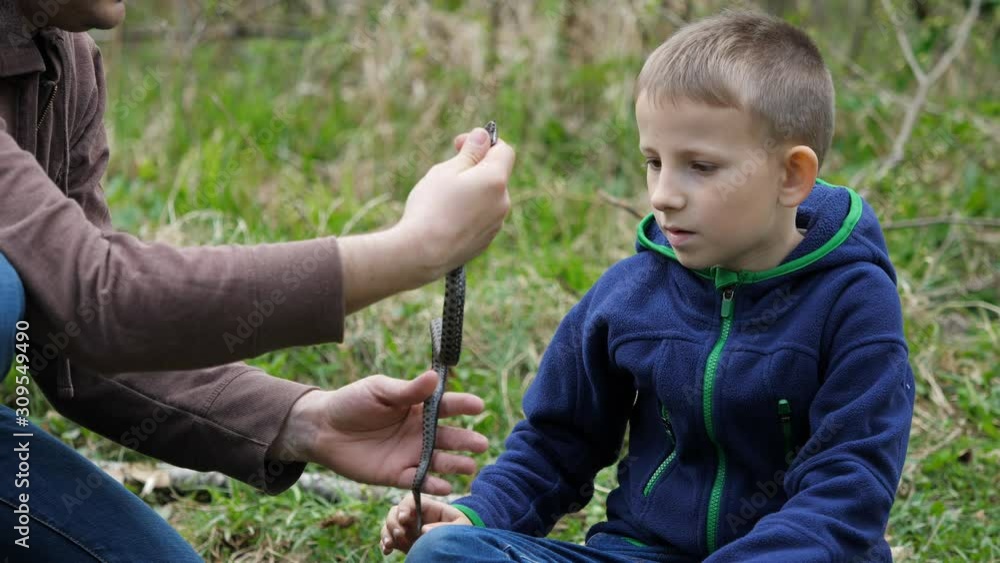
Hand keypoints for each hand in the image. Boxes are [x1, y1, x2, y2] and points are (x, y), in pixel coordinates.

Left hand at [269, 371, 487, 492]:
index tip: (478, 406)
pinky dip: (431, 485)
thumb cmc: (351, 402)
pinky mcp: (395, 475)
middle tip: (482, 444)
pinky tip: (445, 486)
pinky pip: (417, 481)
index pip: (445, 406)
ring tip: (470, 466)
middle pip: (447, 437)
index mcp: (417, 408)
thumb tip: (436, 377)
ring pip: (438, 461)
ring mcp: (409, 454)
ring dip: (455, 465)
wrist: (322, 428)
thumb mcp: (379, 390)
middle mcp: (418, 432)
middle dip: (466, 440)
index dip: (462, 405)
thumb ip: (407, 390)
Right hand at [380, 494, 471, 554]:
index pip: (411, 500)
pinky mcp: (403, 542)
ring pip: (389, 525)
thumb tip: (424, 529)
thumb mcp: (461, 526)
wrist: (460, 547)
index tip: (404, 518)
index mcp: (428, 508)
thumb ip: (446, 526)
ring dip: (386, 533)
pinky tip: (387, 551)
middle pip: (395, 511)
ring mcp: (408, 529)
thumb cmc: (462, 532)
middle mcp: (415, 517)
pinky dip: (384, 544)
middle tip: (399, 534)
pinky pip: (388, 540)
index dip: (404, 507)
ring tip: (389, 545)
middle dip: (393, 522)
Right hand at [393, 126, 514, 278]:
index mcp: (496, 180)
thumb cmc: (431, 207)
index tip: (459, 145)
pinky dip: (468, 212)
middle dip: (474, 168)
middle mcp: (502, 203)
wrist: (421, 253)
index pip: (504, 150)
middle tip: (445, 172)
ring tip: (442, 199)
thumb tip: (483, 136)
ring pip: (487, 198)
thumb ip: (470, 152)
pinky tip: (445, 218)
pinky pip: (481, 218)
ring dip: (471, 191)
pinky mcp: (485, 241)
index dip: (483, 142)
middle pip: (495, 175)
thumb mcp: (447, 170)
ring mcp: (495, 224)